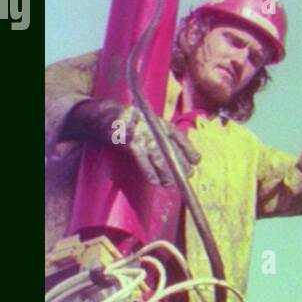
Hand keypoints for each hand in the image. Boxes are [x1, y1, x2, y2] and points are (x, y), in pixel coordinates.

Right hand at [66, 98, 200, 185]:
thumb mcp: (151, 128)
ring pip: (158, 156)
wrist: (104, 117)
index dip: (189, 149)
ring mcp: (142, 134)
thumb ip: (165, 140)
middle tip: (187, 176)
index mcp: (161, 123)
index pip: (179, 137)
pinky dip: (149, 171)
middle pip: (171, 149)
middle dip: (180, 164)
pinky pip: (142, 159)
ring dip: (166, 172)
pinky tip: (155, 181)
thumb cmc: (130, 125)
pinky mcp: (129, 142)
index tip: (197, 161)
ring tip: (170, 183)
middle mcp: (154, 127)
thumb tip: (184, 158)